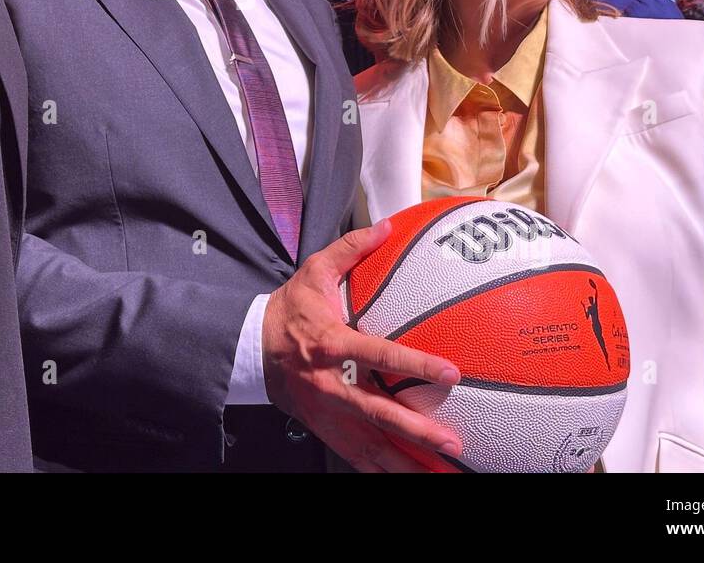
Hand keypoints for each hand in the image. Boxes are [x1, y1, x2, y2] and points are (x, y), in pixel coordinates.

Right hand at [262, 218, 462, 472]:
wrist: (251, 347)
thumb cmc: (290, 308)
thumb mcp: (314, 270)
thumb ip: (351, 250)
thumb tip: (387, 226)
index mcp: (330, 344)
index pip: (377, 356)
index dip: (414, 365)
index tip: (450, 373)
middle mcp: (329, 384)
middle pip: (377, 414)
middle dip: (416, 431)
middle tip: (452, 441)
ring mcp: (325, 413)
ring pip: (369, 444)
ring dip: (405, 463)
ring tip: (442, 473)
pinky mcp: (323, 429)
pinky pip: (356, 456)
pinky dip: (382, 470)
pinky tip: (410, 476)